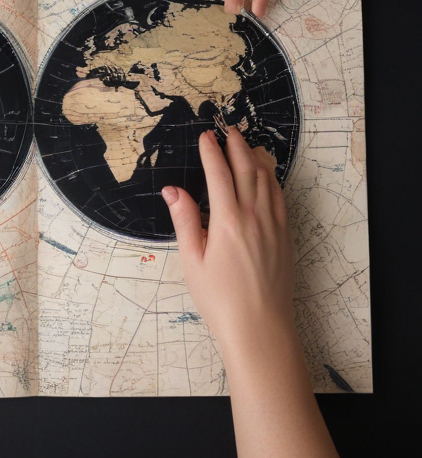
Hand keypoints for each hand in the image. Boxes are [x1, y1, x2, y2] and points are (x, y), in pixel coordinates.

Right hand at [161, 127, 293, 347]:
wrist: (261, 329)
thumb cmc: (220, 299)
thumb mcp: (192, 261)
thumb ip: (184, 221)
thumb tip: (172, 191)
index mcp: (227, 221)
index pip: (219, 175)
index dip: (211, 152)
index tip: (205, 136)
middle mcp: (254, 217)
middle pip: (247, 169)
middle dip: (237, 145)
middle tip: (228, 128)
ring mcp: (274, 226)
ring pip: (268, 180)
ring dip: (257, 157)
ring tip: (248, 142)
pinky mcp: (285, 237)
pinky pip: (280, 198)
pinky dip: (272, 179)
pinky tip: (267, 176)